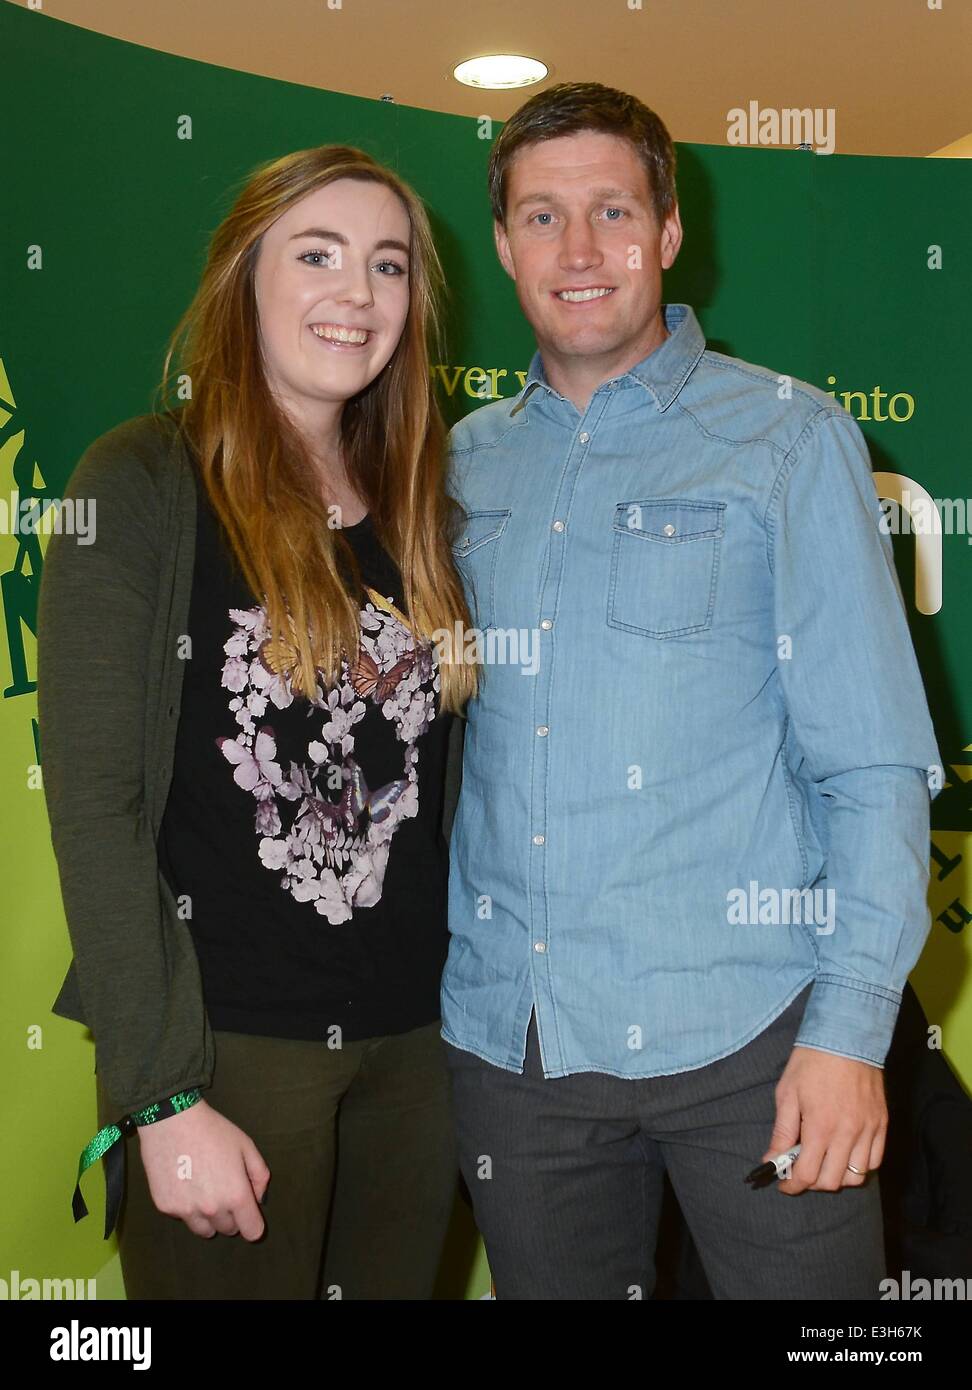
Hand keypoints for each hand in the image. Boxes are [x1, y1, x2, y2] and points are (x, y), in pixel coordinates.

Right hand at [136, 1098, 270, 1238]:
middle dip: (230, 1215)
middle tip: (223, 1189)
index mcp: (236, 1195)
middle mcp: (212, 1209)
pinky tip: (184, 1182)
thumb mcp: (246, 1146)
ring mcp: (186, 1211)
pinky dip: (186, 1206)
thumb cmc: (213, 1130)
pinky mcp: (165, 1207)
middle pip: (228, 1230)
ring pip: (204, 1230)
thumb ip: (260, 1176)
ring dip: (208, 1217)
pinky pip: (182, 1217)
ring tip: (204, 1189)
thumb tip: (258, 1199)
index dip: (252, 1223)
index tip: (248, 1212)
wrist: (172, 1121)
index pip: (252, 1232)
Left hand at [762, 1046, 886, 1194]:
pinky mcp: (882, 1124)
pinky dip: (859, 1166)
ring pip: (856, 1176)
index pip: (807, 1174)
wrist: (847, 1037)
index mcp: (820, 1127)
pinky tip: (845, 1154)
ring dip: (837, 1177)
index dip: (792, 1185)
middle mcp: (848, 1134)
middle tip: (801, 1170)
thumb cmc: (811, 1062)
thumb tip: (771, 1160)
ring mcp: (869, 1130)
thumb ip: (782, 1132)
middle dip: (812, 1183)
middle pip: (832, 1182)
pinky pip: (875, 1161)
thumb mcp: (787, 1094)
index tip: (784, 1183)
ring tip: (824, 1162)